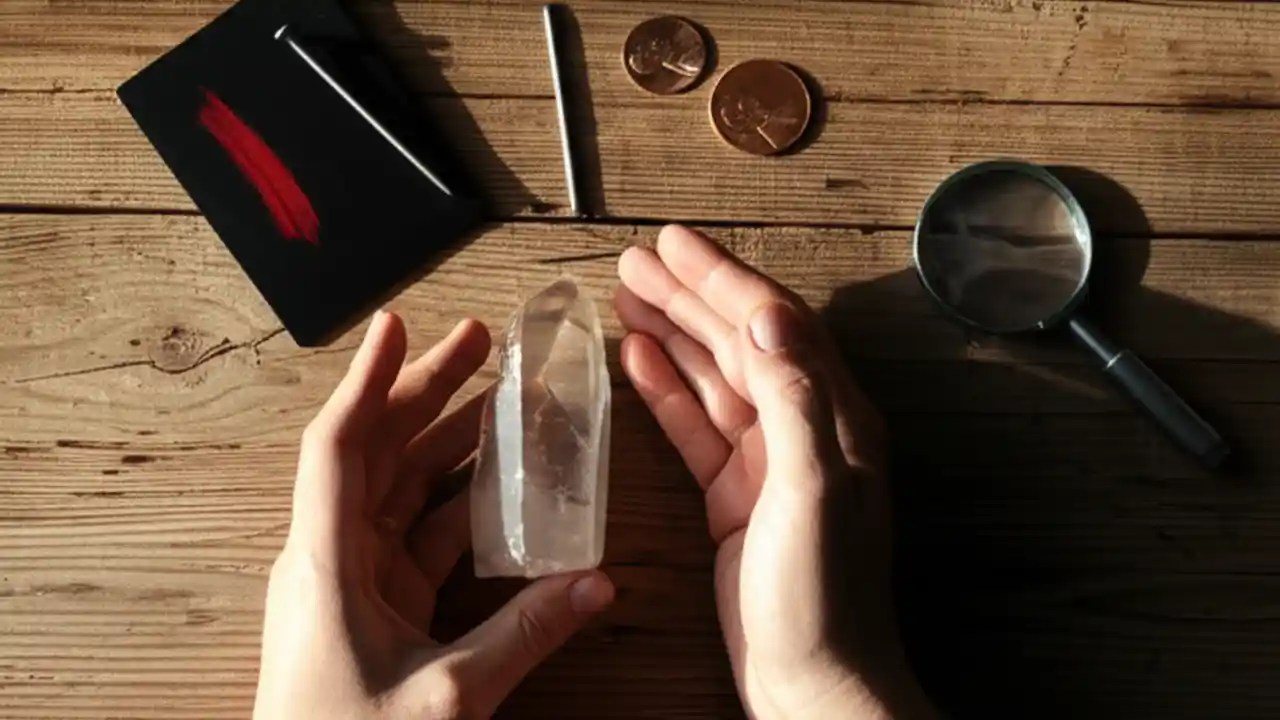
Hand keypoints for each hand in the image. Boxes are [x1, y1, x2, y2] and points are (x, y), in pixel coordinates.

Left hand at [254, 312, 614, 719]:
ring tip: (503, 404)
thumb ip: (525, 634)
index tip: (396, 324)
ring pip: (402, 489)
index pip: (338, 445)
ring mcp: (353, 583)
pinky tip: (502, 490)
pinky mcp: (376, 611)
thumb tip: (593, 584)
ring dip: (449, 445)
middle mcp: (332, 559)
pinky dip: (460, 508)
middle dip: (426, 392)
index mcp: (327, 563)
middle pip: (378, 452)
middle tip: (477, 344)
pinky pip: (419, 537)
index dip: (368, 378)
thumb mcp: (446, 696)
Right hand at [616, 226, 935, 719]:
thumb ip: (795, 399)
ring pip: (713, 375)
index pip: (773, 324)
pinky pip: (696, 425)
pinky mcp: (735, 494)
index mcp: (834, 417)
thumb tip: (769, 317)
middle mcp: (804, 427)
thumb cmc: (822, 599)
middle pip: (739, 339)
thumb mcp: (813, 492)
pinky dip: (666, 388)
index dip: (722, 277)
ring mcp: (767, 460)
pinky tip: (637, 358)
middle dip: (689, 294)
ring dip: (672, 331)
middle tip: (636, 258)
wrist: (813, 683)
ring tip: (627, 293)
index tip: (673, 242)